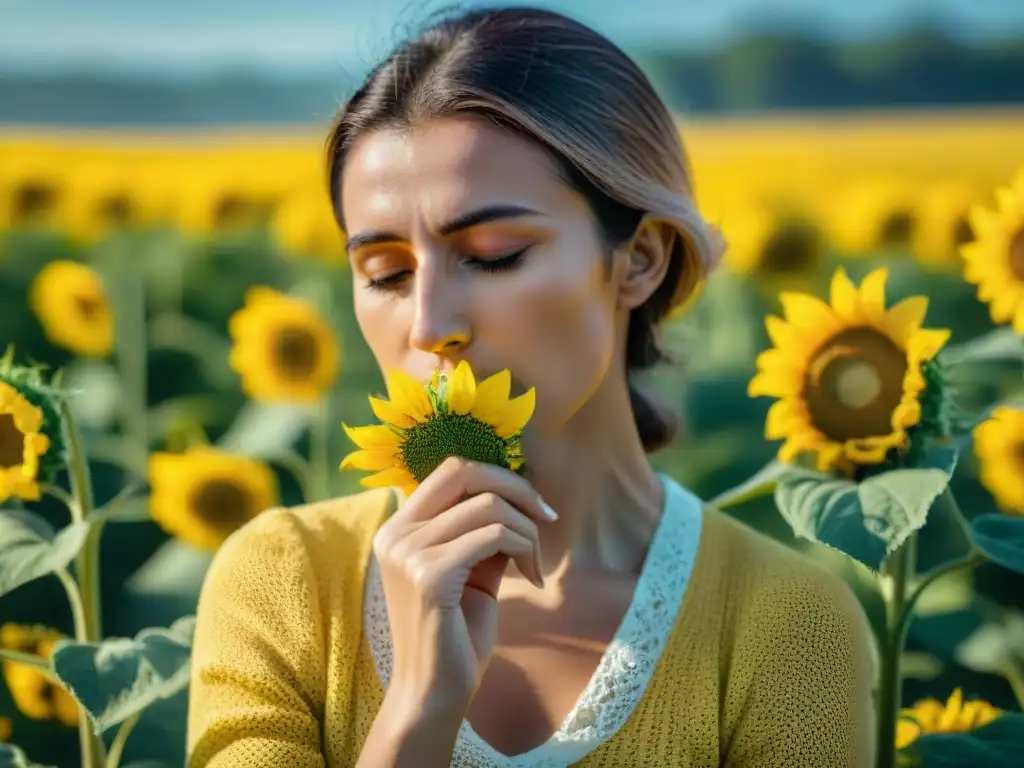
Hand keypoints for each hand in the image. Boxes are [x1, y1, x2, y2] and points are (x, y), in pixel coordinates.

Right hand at [371, 457, 556, 716]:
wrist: (434, 695)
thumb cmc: (455, 635)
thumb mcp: (472, 570)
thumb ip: (484, 532)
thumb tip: (520, 497)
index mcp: (399, 528)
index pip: (452, 471)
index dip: (499, 477)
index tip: (534, 505)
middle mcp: (396, 533)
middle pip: (465, 471)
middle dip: (516, 488)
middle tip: (547, 516)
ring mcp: (408, 552)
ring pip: (489, 506)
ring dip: (527, 531)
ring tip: (535, 565)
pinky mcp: (428, 574)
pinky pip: (494, 536)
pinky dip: (525, 549)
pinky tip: (533, 579)